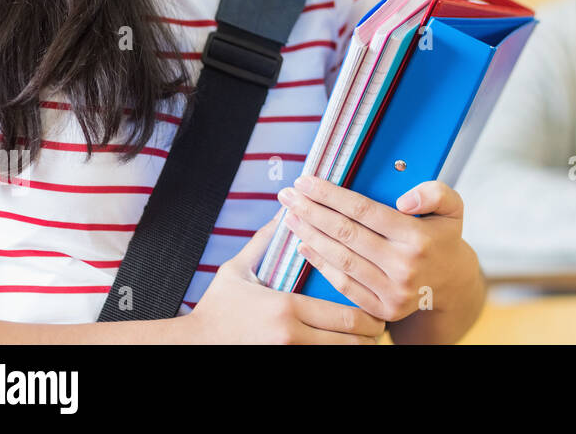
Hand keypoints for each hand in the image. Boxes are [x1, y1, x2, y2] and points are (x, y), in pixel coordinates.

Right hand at [185, 209, 385, 343]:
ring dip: (356, 348)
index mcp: (287, 307)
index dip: (368, 316)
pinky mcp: (281, 363)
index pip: (345, 313)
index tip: (379, 312)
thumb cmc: (216, 307)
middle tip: (382, 327)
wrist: (193, 343)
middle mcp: (292, 335)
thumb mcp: (237, 271)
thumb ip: (263, 242)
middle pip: (348, 340)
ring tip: (370, 341)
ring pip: (337, 355)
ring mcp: (287, 354)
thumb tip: (281, 213)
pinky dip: (335, 355)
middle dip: (370, 335)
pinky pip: (318, 361)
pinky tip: (345, 349)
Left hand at [280, 175, 477, 323]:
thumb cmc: (442, 238)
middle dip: (312, 211)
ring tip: (290, 217)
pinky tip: (304, 246)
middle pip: (346, 233)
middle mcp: (405, 266)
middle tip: (288, 196)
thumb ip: (435, 194)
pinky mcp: (382, 310)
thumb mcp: (452, 209)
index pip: (365, 210)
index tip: (307, 181)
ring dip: (310, 236)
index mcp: (418, 237)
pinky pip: (344, 285)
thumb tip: (405, 200)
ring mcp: (392, 291)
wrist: (451, 284)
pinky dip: (321, 265)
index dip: (331, 195)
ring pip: (341, 259)